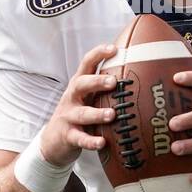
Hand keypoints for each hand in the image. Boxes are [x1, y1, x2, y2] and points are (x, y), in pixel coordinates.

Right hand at [38, 43, 117, 166]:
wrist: (52, 141)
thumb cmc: (78, 114)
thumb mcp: (88, 98)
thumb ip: (105, 88)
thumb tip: (139, 75)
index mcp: (79, 85)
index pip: (87, 64)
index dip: (98, 54)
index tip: (114, 49)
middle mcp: (72, 98)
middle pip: (81, 84)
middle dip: (97, 81)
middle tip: (113, 82)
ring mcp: (68, 117)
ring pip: (82, 113)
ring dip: (97, 113)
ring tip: (112, 115)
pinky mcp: (68, 136)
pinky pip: (79, 138)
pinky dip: (90, 141)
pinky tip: (101, 142)